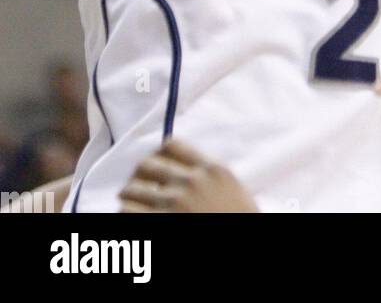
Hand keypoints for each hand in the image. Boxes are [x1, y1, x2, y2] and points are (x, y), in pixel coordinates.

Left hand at [119, 139, 258, 212]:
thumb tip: (188, 170)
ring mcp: (174, 203)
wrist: (244, 245)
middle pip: (147, 165)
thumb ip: (211, 176)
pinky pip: (127, 211)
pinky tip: (130, 216)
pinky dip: (125, 212)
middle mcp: (190, 182)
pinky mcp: (159, 223)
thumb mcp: (232, 189)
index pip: (172, 146)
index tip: (154, 164)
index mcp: (211, 169)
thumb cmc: (240, 219)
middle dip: (139, 175)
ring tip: (129, 201)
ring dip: (129, 195)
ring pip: (132, 189)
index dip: (158, 155)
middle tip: (137, 185)